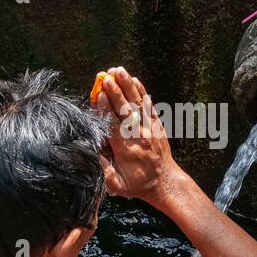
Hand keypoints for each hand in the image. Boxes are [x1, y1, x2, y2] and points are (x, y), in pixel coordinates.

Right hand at [93, 67, 183, 204]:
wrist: (165, 183)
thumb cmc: (138, 184)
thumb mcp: (117, 185)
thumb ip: (104, 171)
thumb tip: (92, 153)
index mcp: (126, 149)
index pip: (114, 124)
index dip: (106, 108)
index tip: (98, 94)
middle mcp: (138, 136)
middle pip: (125, 110)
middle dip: (115, 91)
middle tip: (106, 76)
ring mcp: (149, 128)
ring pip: (137, 103)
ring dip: (128, 86)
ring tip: (119, 70)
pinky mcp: (156, 124)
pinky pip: (148, 105)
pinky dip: (142, 91)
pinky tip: (135, 80)